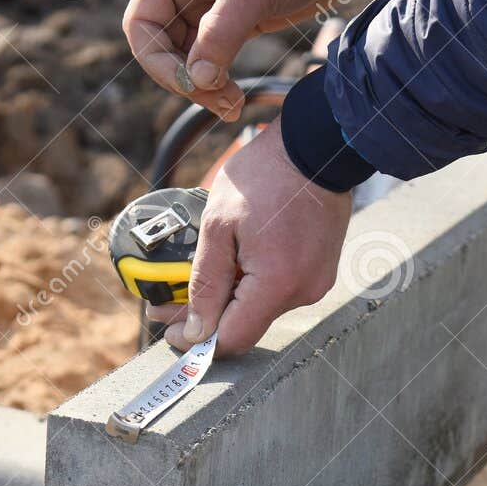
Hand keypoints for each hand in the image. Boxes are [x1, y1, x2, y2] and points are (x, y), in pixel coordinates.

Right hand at [122, 0, 384, 119]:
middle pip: (160, 47)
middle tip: (220, 100)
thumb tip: (197, 80)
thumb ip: (221, 34)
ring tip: (233, 105)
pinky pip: (209, 61)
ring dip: (203, 88)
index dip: (159, 61)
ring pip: (185, 60)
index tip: (193, 83)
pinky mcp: (228, 23)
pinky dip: (217, 83)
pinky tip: (235, 99)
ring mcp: (204, 5)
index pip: (141, 23)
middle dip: (186, 80)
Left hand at [147, 118, 351, 354]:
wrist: (315, 144)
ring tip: (197, 273)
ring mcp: (316, 282)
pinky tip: (232, 262)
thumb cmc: (265, 176)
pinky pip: (278, 291)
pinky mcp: (320, 270)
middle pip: (245, 325)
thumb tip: (196, 329)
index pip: (233, 339)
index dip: (197, 341)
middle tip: (167, 300)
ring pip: (260, 308)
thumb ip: (206, 283)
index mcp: (277, 284)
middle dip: (204, 317)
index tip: (170, 329)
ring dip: (227, 298)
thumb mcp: (218, 225)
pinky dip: (251, 284)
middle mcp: (303, 292)